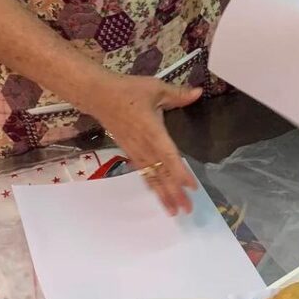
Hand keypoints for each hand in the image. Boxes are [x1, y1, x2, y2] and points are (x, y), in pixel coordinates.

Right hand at [88, 73, 201, 215]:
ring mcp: (135, 150)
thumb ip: (178, 94)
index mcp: (152, 131)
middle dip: (174, 193)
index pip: (169, 156)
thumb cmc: (128, 91)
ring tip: (173, 210)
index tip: (192, 187)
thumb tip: (199, 92)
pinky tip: (158, 193)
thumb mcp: (156, 88)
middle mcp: (144, 146)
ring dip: (162, 194)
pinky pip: (142, 172)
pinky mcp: (129, 151)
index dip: (180, 173)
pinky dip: (151, 184)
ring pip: (151, 176)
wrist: (98, 96)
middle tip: (187, 210)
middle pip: (161, 173)